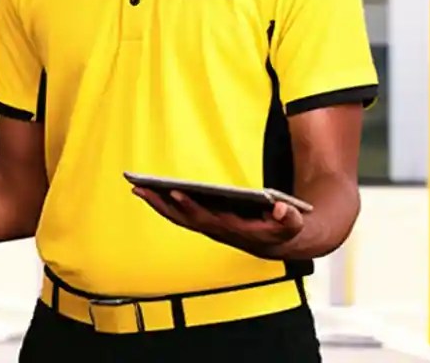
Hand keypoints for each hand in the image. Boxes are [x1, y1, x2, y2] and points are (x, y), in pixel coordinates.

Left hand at [132, 187, 303, 257]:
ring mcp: (209, 226)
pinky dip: (164, 203)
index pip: (206, 219)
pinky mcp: (206, 221)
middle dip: (162, 203)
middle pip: (183, 218)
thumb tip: (282, 209)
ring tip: (137, 186)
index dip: (190, 207)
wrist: (282, 242)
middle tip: (140, 187)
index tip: (176, 192)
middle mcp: (216, 230)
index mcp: (233, 230)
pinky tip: (151, 191)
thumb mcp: (293, 223)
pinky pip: (181, 213)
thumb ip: (289, 217)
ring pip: (178, 216)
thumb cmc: (284, 229)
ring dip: (157, 203)